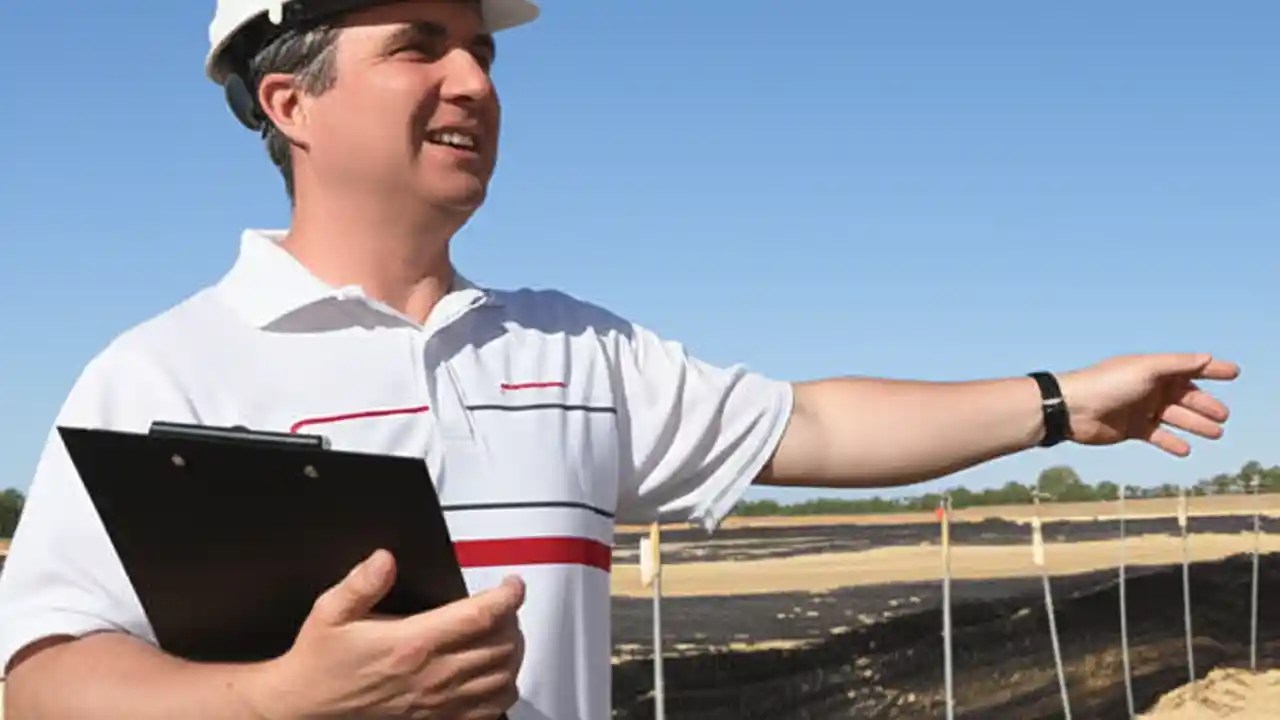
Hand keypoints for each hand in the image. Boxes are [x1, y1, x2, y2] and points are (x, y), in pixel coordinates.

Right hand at [247, 549, 524, 719]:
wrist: (305, 710)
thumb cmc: (320, 661)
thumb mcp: (330, 612)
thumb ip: (360, 582)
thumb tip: (386, 558)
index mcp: (412, 642)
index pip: (480, 616)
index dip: (506, 596)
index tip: (512, 583)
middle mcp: (433, 674)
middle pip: (502, 647)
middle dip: (512, 622)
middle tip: (503, 607)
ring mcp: (439, 703)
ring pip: (503, 679)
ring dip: (512, 655)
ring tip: (503, 636)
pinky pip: (490, 710)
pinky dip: (502, 690)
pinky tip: (493, 674)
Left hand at [1058, 353, 1239, 455]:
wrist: (1072, 409)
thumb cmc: (1107, 383)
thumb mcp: (1146, 369)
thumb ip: (1177, 364)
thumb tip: (1207, 357)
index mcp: (1153, 369)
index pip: (1188, 368)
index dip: (1212, 370)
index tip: (1234, 373)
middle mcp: (1148, 388)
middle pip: (1185, 396)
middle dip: (1205, 405)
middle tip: (1223, 415)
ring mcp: (1140, 408)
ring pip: (1175, 417)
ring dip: (1195, 424)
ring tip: (1215, 433)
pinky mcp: (1131, 428)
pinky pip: (1157, 436)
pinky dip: (1171, 442)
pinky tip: (1185, 449)